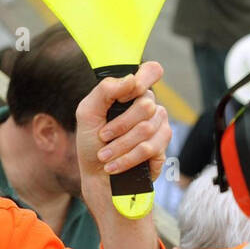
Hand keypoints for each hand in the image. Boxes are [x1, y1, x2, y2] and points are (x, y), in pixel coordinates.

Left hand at [75, 60, 169, 185]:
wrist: (96, 176)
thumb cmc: (92, 142)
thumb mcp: (87, 113)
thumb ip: (105, 91)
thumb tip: (130, 80)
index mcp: (132, 94)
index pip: (152, 71)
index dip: (143, 79)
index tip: (124, 96)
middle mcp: (149, 107)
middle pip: (146, 104)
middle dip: (119, 125)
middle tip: (103, 136)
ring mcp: (159, 128)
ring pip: (146, 128)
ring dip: (119, 145)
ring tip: (104, 156)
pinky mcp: (162, 150)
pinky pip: (149, 149)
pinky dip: (126, 159)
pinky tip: (113, 166)